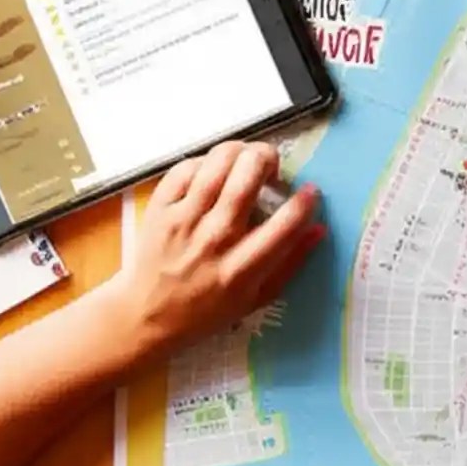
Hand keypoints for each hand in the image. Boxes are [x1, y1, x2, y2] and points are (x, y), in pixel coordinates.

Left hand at [102, 141, 324, 357]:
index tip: (310, 190)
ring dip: (240, 151)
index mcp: (242, 268)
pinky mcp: (160, 208)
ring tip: (245, 161)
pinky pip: (186, 167)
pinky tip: (214, 172)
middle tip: (271, 168)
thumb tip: (318, 228)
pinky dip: (206, 162)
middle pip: (248, 175)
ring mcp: (183, 220)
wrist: (148, 315)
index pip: (284, 223)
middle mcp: (214, 239)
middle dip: (268, 158)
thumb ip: (291, 262)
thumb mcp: (258, 298)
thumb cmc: (208, 310)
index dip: (305, 200)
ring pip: (218, 162)